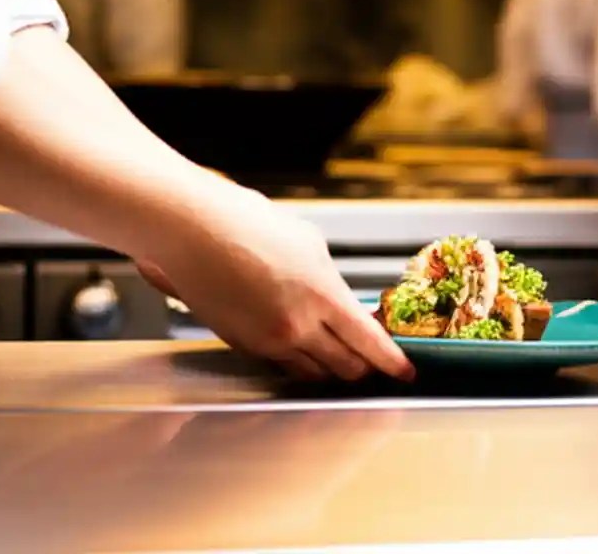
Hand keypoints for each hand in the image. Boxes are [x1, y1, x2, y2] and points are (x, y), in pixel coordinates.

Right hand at [137, 186, 413, 383]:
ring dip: (330, 369)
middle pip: (346, 367)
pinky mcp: (243, 345)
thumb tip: (340, 300)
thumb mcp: (308, 243)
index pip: (370, 343)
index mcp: (323, 296)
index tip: (406, 370)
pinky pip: (280, 365)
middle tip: (373, 364)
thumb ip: (328, 279)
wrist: (192, 230)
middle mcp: (298, 326)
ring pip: (313, 373)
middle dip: (364, 368)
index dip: (392, 362)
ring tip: (338, 358)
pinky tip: (299, 346)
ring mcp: (269, 340)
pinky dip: (296, 361)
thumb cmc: (248, 224)